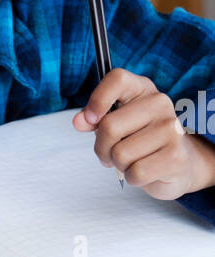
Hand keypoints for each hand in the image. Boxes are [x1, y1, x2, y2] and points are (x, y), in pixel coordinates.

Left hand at [72, 68, 214, 199]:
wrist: (177, 163)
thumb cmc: (140, 140)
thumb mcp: (116, 123)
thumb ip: (94, 119)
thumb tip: (79, 121)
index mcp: (142, 89)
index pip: (117, 79)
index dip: (97, 99)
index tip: (90, 119)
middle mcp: (159, 103)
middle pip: (109, 126)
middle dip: (101, 148)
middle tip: (110, 153)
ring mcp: (171, 129)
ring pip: (120, 154)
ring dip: (118, 165)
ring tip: (131, 160)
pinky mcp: (175, 156)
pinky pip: (136, 173)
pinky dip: (132, 178)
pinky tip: (143, 171)